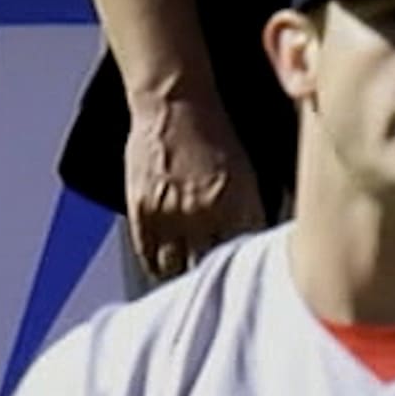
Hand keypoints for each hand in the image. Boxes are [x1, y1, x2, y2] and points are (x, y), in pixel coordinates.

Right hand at [123, 94, 264, 281]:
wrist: (175, 103)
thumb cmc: (215, 135)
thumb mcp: (247, 175)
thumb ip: (249, 213)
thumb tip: (253, 246)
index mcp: (238, 205)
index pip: (243, 258)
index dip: (243, 274)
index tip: (245, 285)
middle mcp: (205, 214)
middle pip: (209, 269)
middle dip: (213, 280)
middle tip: (217, 292)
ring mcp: (170, 213)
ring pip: (176, 268)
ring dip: (183, 277)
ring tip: (190, 280)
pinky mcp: (141, 210)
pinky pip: (148, 256)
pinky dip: (158, 268)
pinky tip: (167, 269)